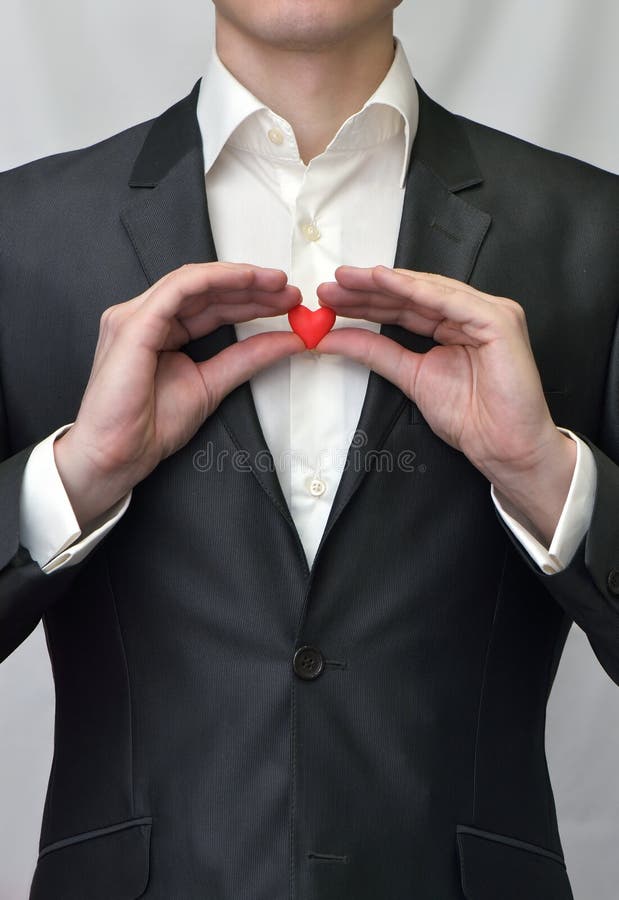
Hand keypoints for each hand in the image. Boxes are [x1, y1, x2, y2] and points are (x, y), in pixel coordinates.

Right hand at [55, 262, 303, 527]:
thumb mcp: (212, 383)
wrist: (119, 454)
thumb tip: (290, 340)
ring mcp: (135, 316)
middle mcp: (145, 317)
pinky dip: (215, 280)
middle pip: (205, 290)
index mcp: (159, 330)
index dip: (250, 299)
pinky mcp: (133, 324)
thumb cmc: (150, 426)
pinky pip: (179, 289)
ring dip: (239, 278)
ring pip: (194, 281)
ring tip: (278, 284)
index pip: (210, 304)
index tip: (288, 303)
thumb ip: (248, 358)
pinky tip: (246, 281)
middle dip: (252, 287)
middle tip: (291, 291)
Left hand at [316, 265, 575, 544]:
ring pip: (427, 291)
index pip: (404, 306)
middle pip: (413, 294)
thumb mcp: (411, 377)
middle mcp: (473, 312)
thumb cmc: (471, 418)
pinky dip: (416, 291)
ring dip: (385, 284)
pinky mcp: (499, 320)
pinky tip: (384, 281)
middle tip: (330, 285)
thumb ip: (376, 353)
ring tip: (347, 280)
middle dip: (369, 288)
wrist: (503, 446)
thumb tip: (332, 338)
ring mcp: (489, 313)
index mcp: (456, 324)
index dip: (367, 301)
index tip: (330, 298)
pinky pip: (450, 301)